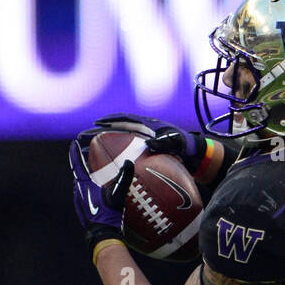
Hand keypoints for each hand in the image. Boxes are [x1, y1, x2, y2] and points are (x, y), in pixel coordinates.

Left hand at [69, 138, 133, 256]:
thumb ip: (124, 178)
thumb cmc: (109, 215)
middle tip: (84, 157)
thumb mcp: (118, 195)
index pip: (77, 164)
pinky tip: (92, 194)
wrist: (101, 235)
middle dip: (80, 164)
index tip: (73, 143)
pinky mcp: (81, 209)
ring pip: (79, 185)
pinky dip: (85, 189)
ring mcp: (79, 201)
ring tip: (90, 175)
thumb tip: (129, 162)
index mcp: (85, 184)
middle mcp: (78, 191)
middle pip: (77, 173)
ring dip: (83, 178)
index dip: (75, 152)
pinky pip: (81, 195)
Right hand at [93, 114, 209, 175]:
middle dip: (105, 130)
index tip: (97, 123)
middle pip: (120, 128)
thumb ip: (164, 141)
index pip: (125, 119)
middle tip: (90, 136)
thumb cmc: (185, 144)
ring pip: (123, 139)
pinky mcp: (147, 150)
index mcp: (147, 124)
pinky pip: (131, 150)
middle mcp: (143, 130)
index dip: (111, 120)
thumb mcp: (175, 141)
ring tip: (97, 150)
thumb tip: (149, 143)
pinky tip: (115, 165)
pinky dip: (121, 155)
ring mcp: (145, 140)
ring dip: (111, 142)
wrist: (194, 152)